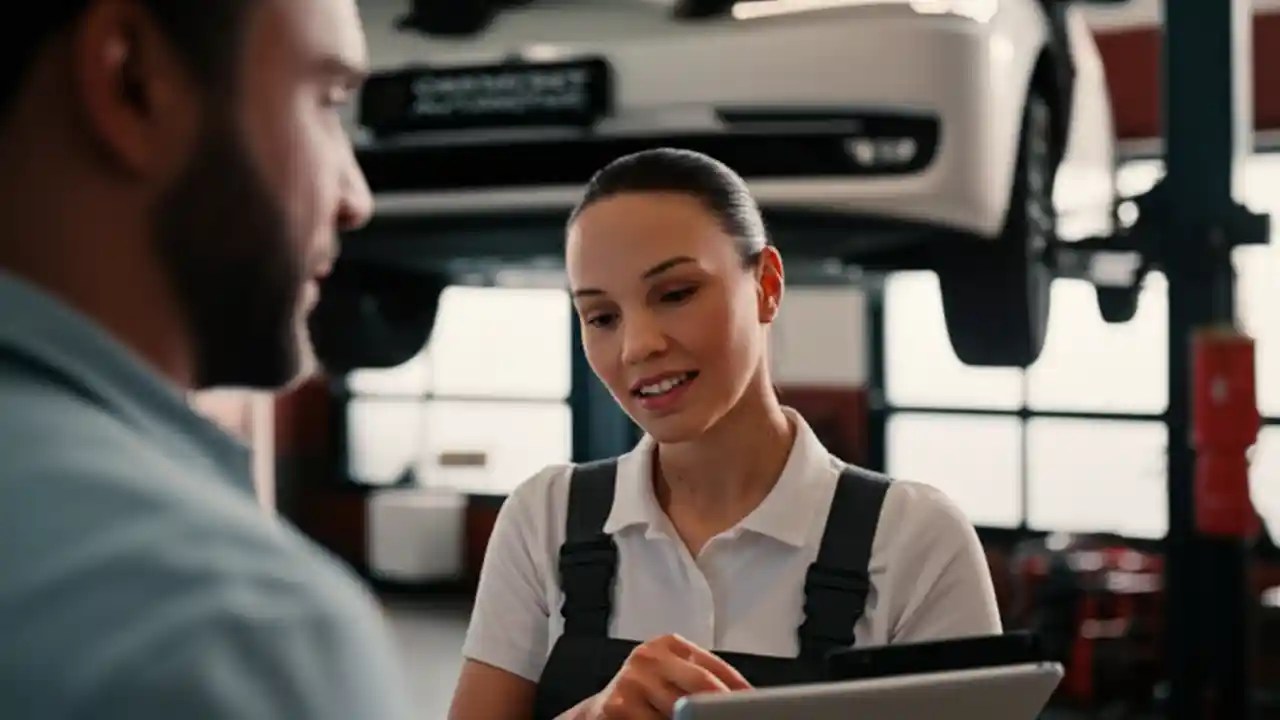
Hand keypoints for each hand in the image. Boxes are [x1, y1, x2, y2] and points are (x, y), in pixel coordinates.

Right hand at [583, 634, 751, 719]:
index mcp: (668, 645)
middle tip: (739, 716)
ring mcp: (631, 682)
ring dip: (697, 719)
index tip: (757, 705)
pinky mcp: (617, 708)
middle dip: (722, 706)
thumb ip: (700, 680)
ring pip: (680, 710)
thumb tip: (746, 697)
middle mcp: (648, 657)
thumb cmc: (646, 696)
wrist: (599, 713)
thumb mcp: (671, 677)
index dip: (739, 689)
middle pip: (702, 684)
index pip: (716, 667)